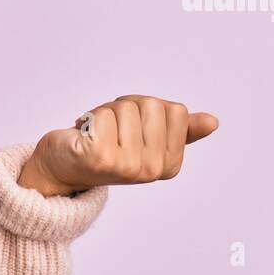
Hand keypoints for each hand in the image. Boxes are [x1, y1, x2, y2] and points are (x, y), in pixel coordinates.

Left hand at [17, 95, 217, 196]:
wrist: (60, 167)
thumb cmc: (105, 146)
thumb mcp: (146, 137)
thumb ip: (179, 131)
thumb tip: (213, 122)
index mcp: (169, 164)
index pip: (175, 110)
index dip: (149, 109)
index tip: (131, 128)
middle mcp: (151, 170)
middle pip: (152, 105)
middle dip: (126, 107)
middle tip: (110, 129)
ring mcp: (127, 166)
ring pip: (126, 107)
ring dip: (106, 112)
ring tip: (96, 133)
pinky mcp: (100, 158)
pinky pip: (103, 115)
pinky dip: (89, 118)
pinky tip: (83, 138)